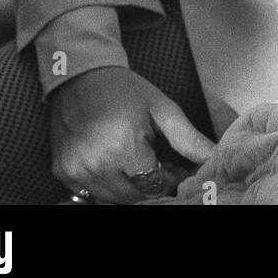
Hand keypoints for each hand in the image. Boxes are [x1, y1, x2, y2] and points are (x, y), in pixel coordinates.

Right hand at [49, 66, 214, 203]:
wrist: (81, 77)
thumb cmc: (125, 91)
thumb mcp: (162, 110)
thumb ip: (189, 139)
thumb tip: (215, 158)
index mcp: (123, 145)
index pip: (154, 184)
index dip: (170, 179)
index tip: (177, 168)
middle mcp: (96, 163)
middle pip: (134, 196)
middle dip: (152, 186)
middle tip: (161, 165)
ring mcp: (76, 171)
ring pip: (113, 199)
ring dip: (131, 188)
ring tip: (138, 162)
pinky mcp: (63, 173)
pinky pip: (91, 194)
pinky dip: (109, 186)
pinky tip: (117, 164)